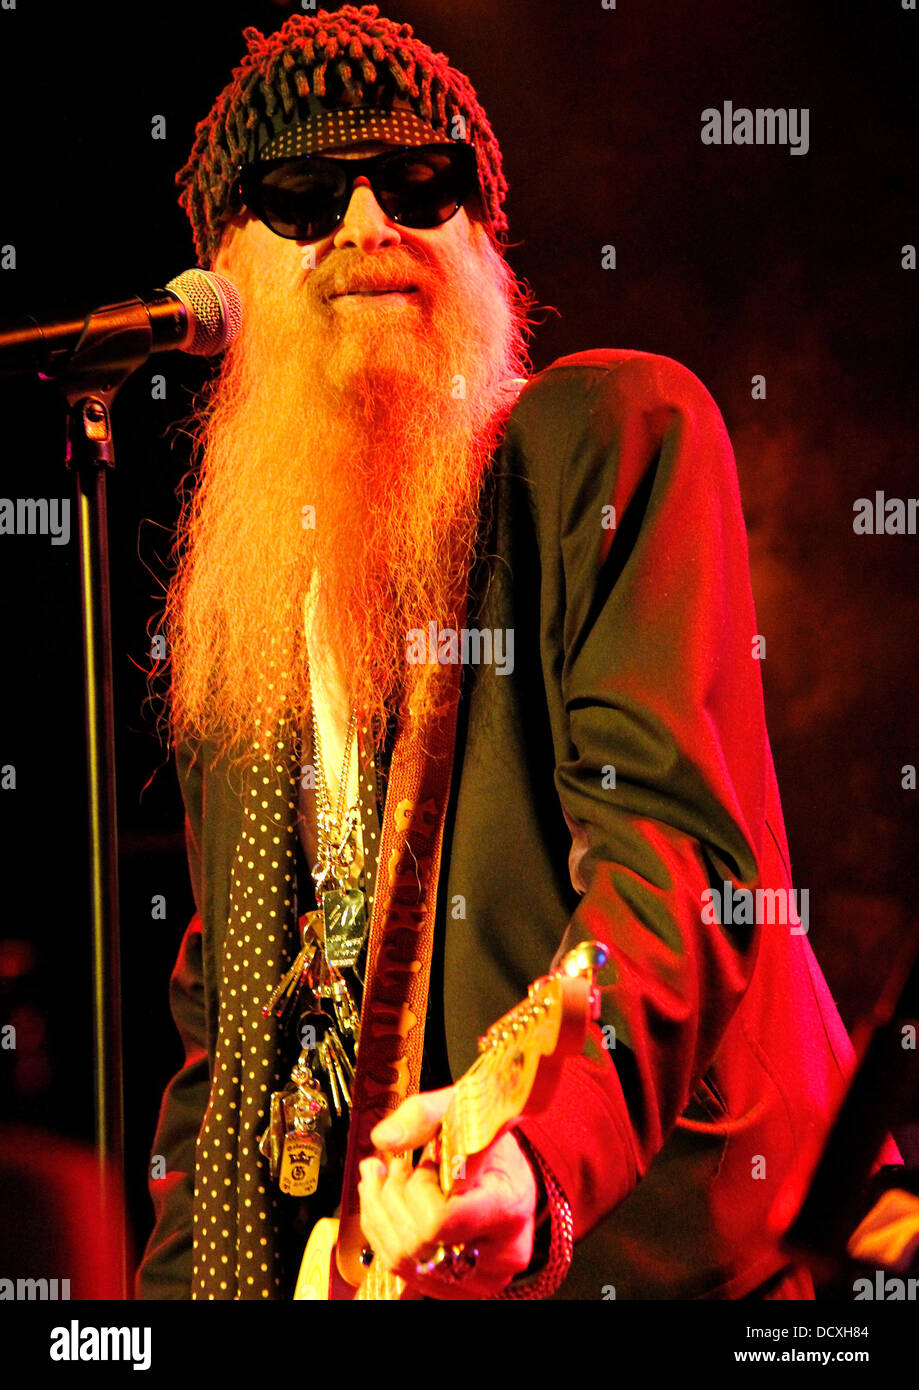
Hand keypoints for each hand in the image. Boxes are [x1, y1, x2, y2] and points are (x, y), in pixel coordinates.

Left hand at [358, 1085, 538, 1299]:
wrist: (505, 1170)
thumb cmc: (487, 1139)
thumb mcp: (464, 1108)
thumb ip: (424, 1115)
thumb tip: (384, 1138)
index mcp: (509, 1207)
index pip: (441, 1220)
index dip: (417, 1189)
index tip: (425, 1161)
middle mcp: (501, 1254)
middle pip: (417, 1243)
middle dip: (391, 1197)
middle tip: (393, 1164)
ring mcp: (480, 1278)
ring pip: (402, 1260)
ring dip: (379, 1213)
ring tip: (383, 1176)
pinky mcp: (458, 1288)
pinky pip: (401, 1270)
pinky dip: (383, 1232)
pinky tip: (385, 1200)